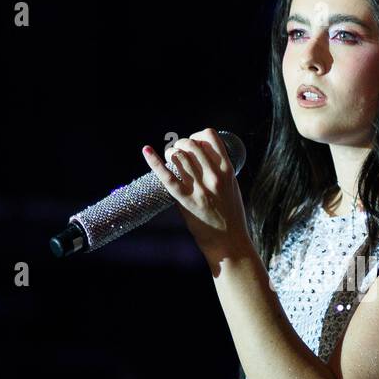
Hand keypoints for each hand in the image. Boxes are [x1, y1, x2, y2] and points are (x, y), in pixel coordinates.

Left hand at [142, 128, 254, 264]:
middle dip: (181, 143)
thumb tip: (199, 157)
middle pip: (191, 144)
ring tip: (169, 158)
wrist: (229, 243)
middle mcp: (214, 176)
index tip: (194, 143)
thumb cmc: (231, 216)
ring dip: (171, 152)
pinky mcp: (185, 200)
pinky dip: (154, 162)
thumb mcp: (232, 188)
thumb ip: (219, 172)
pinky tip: (146, 150)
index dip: (198, 135)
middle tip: (178, 152)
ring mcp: (199, 188)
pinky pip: (167, 176)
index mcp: (228, 171)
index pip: (210, 137)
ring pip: (179, 156)